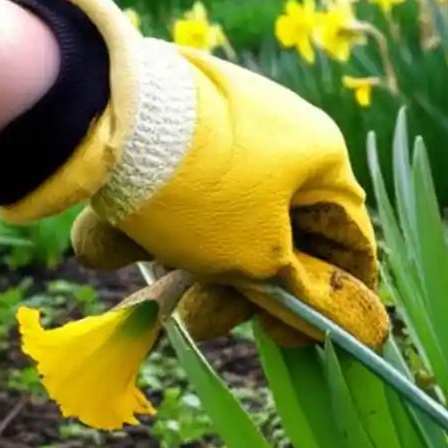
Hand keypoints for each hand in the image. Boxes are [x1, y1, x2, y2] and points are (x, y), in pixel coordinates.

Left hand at [0, 0, 388, 348]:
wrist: (106, 113)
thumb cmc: (204, 192)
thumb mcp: (257, 258)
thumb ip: (296, 294)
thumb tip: (343, 321)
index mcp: (318, 158)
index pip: (346, 239)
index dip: (329, 298)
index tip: (288, 333)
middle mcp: (275, 136)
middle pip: (271, 234)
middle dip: (231, 287)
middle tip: (200, 318)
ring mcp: (217, 127)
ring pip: (208, 217)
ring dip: (171, 260)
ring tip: (136, 274)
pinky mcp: (160, 125)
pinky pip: (161, 189)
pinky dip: (133, 223)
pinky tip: (101, 239)